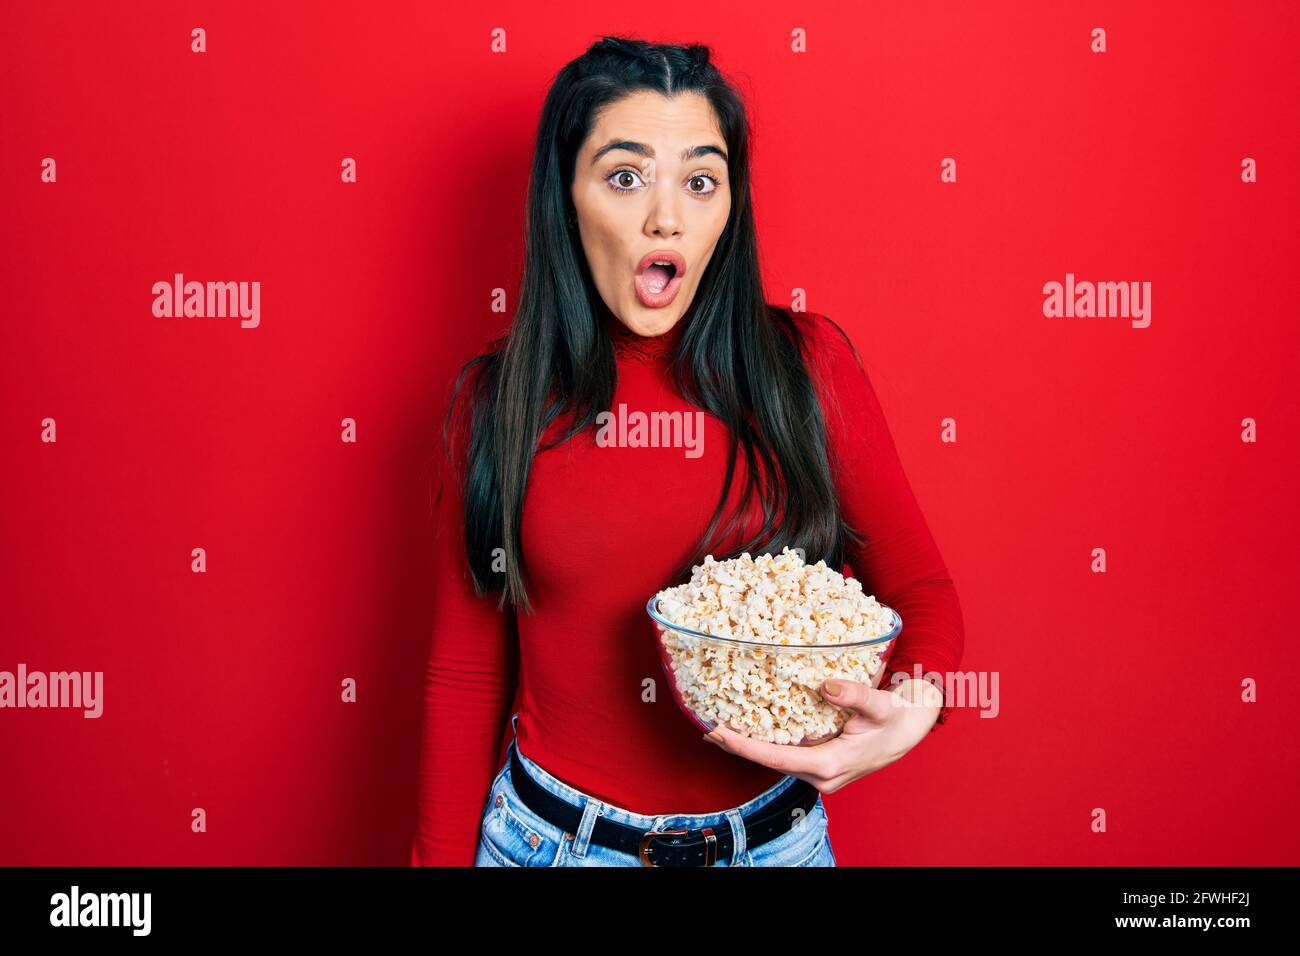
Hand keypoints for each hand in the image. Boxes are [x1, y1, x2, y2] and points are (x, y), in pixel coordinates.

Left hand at [702, 678, 943, 793]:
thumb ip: (853, 696)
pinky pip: (786, 755)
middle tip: (707, 729)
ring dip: (748, 746)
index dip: (745, 746)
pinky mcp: (820, 764)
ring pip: (776, 760)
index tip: (719, 733)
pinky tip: (747, 731)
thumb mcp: (879, 704)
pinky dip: (764, 744)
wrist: (910, 729)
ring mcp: (820, 772)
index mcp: (830, 765)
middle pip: (770, 762)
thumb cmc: (896, 717)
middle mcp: (821, 775)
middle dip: (738, 747)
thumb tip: (825, 685)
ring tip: (718, 730)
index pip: (777, 758)